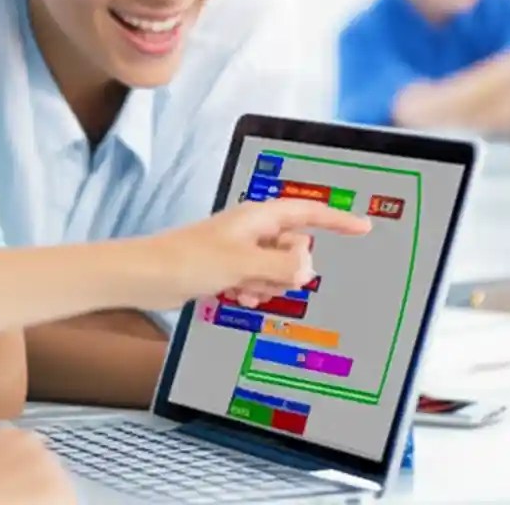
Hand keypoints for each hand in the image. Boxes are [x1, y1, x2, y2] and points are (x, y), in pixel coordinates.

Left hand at [138, 199, 370, 309]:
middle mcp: (250, 230)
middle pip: (295, 249)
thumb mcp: (243, 264)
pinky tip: (233, 295)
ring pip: (277, 270)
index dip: (336, 220)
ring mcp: (239, 250)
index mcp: (257, 217)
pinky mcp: (227, 269)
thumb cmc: (186, 260)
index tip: (363, 226)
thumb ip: (282, 266)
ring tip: (240, 286)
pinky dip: (251, 291)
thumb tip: (308, 269)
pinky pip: (257, 282)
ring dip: (266, 284)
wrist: (146, 276)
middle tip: (258, 276)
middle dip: (287, 269)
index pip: (307, 213)